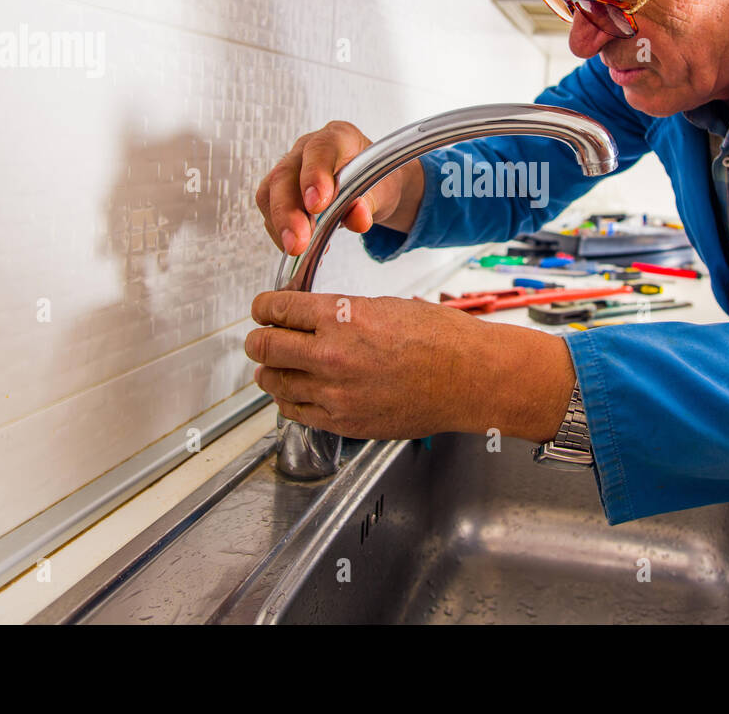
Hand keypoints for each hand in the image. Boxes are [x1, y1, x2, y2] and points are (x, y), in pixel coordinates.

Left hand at [245, 290, 575, 442]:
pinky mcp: (344, 422)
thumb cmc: (440, 339)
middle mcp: (331, 355)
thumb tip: (311, 316)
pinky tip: (298, 392)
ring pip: (275, 383)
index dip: (264, 308)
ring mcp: (335, 393)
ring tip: (275, 368)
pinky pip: (297, 412)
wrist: (470, 378)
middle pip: (265, 348)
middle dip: (258, 341)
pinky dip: (291, 400)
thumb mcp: (385, 306)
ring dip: (271, 372)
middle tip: (259, 339)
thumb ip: (341, 312)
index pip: (276, 310)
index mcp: (341, 317)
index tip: (263, 310)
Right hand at [254, 121, 422, 254]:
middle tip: (298, 242)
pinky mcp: (279, 192)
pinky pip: (270, 212)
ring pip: (270, 193)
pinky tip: (301, 247)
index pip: (320, 149)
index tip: (317, 205)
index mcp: (338, 137)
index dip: (315, 175)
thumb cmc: (374, 180)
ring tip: (298, 249)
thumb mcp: (382, 191)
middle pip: (285, 175)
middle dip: (288, 211)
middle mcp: (307, 149)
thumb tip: (358, 218)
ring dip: (280, 225)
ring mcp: (290, 169)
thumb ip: (369, 203)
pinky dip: (282, 233)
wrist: (370, 188)